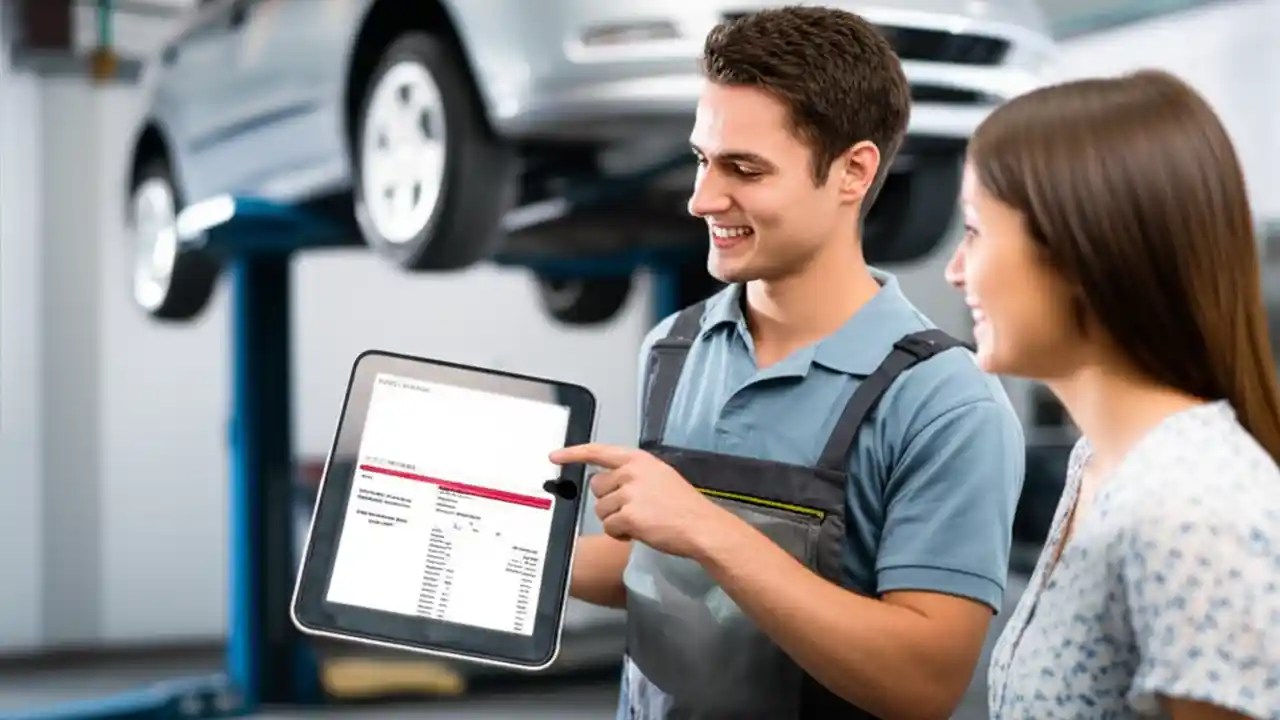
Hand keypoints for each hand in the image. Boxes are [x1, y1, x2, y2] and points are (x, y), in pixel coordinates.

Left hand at [550, 443, 732, 558]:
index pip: (599, 451)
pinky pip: (609, 527)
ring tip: (641, 521)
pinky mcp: (629, 516)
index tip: (555, 456)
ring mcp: (630, 493)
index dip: (574, 453)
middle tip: (633, 510)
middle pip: (597, 487)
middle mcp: (631, 472)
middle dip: (609, 501)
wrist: (701, 526)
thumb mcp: (660, 477)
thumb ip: (634, 475)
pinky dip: (620, 534)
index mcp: (639, 459)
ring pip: (601, 510)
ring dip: (616, 520)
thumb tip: (608, 483)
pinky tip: (639, 532)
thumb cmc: (683, 505)